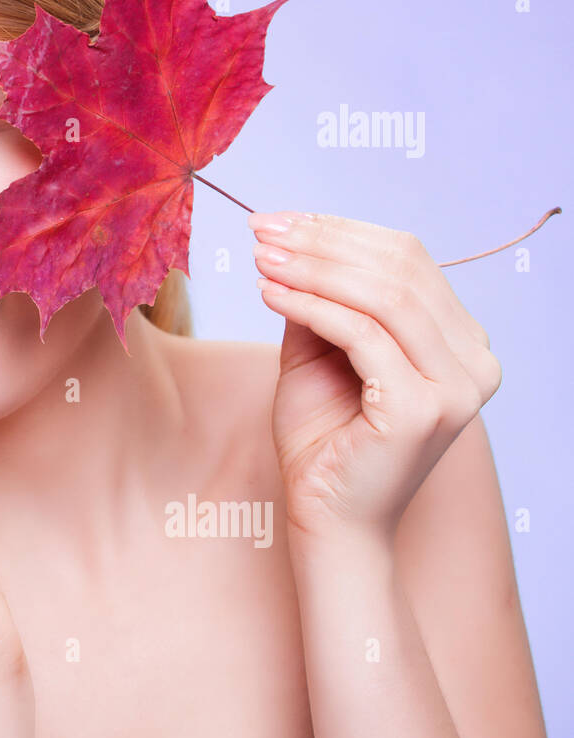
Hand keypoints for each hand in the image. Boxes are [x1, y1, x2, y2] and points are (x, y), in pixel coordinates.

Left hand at [248, 211, 501, 542]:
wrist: (327, 517)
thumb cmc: (324, 439)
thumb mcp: (318, 350)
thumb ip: (321, 299)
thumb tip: (293, 242)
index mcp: (460, 341)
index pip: (407, 259)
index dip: (340, 230)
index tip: (279, 219)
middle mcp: (474, 360)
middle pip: (399, 268)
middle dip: (322, 242)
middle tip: (263, 230)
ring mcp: (456, 387)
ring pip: (384, 295)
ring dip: (313, 267)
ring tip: (262, 258)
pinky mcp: (422, 409)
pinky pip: (361, 334)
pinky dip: (310, 305)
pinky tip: (269, 293)